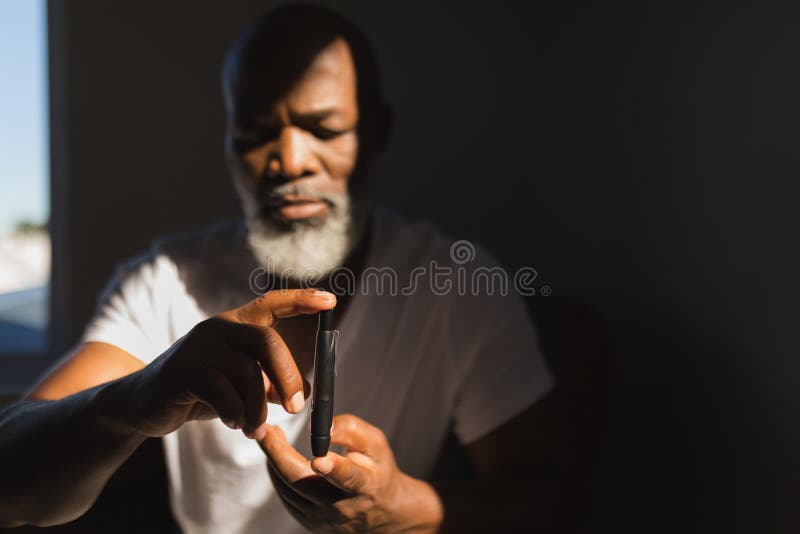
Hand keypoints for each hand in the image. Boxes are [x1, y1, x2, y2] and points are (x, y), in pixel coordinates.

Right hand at [102, 289, 335, 439]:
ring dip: (258, 407)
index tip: (331, 301)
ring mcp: (198, 347)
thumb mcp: (241, 383)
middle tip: (297, 407)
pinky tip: (235, 423)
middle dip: (288, 377)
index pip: (273, 302)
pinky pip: (221, 392)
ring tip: (256, 428)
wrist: (145, 404)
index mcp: (237, 323)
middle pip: (267, 342)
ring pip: (246, 373)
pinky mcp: (182, 371)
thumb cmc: (203, 390)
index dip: (302, 300)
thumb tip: (309, 391)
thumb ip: (271, 381)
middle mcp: (219, 327)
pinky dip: (235, 413)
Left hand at [258, 414, 442, 532]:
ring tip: (271, 435)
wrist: (381, 511)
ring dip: (273, 460)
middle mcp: (341, 506)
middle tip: (266, 429)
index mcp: (364, 485)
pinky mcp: (308, 523)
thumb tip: (322, 426)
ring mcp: (321, 518)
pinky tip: (278, 456)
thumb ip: (351, 430)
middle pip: (301, 483)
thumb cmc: (377, 470)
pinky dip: (277, 473)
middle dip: (278, 454)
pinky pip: (285, 495)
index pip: (348, 478)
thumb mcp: (376, 444)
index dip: (333, 469)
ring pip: (287, 488)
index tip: (319, 459)